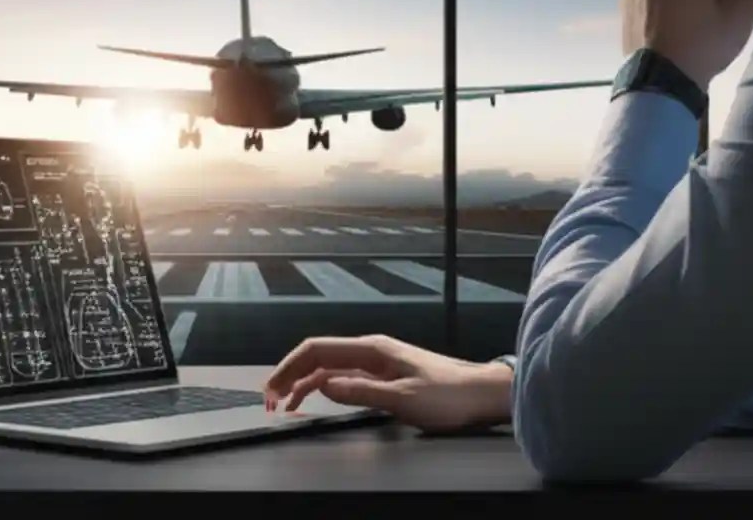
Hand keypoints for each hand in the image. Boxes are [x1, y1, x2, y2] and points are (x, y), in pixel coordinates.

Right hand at [262, 334, 514, 431]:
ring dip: (303, 384)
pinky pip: (344, 379)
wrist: (482, 394)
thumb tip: (323, 385)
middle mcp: (371, 352)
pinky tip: (314, 400)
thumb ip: (360, 391)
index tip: (272, 387)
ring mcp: (377, 364)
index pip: (317, 349)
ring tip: (284, 404)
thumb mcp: (403, 397)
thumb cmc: (450, 395)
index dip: (289, 367)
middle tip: (269, 399)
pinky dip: (323, 388)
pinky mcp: (384, 378)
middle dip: (290, 375)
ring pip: (328, 369)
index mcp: (372, 349)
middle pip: (318, 357)